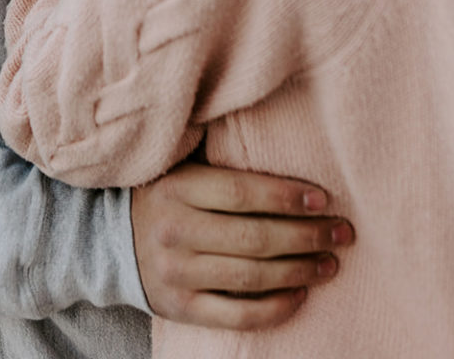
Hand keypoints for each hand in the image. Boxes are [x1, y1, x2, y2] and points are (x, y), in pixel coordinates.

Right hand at [131, 162, 351, 330]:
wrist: (110, 240)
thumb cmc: (165, 193)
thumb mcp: (182, 165)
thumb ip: (221, 155)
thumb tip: (284, 137)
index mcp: (177, 187)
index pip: (241, 193)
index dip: (286, 196)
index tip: (324, 198)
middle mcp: (175, 231)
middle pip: (254, 238)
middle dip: (307, 236)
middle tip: (343, 233)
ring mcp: (176, 273)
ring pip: (250, 278)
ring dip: (299, 272)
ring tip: (330, 263)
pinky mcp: (180, 308)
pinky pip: (236, 315)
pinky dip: (274, 309)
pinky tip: (300, 295)